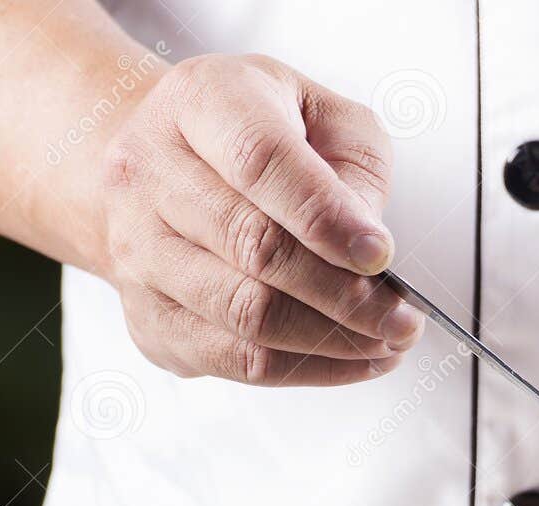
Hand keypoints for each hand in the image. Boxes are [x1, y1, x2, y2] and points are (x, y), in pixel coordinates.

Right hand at [96, 54, 421, 384]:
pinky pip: (233, 360)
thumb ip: (354, 164)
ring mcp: (137, 251)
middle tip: (402, 318)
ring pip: (244, 316)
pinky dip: (305, 370)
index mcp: (198, 102)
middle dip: (344, 294)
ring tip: (386, 342)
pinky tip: (351, 360)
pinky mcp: (147, 317)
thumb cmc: (246, 133)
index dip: (326, 217)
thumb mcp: (316, 112)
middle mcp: (149, 174)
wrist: (155, 162)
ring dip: (330, 340)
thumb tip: (367, 242)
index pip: (259, 162)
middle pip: (253, 249)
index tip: (380, 254)